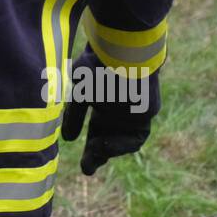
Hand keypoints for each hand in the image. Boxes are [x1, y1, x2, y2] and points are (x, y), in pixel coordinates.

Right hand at [60, 49, 159, 175]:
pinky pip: (137, 136)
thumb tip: (68, 139)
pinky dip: (122, 144)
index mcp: (102, 103)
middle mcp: (118, 110)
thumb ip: (75, 116)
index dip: (89, 149)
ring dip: (110, 151)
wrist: (121, 48)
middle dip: (98, 155)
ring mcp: (133, 111)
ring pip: (124, 140)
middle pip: (109, 139)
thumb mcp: (80, 92)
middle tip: (88, 168)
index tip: (83, 166)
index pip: (95, 132)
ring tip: (95, 153)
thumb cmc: (97, 65)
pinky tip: (106, 144)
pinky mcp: (148, 110)